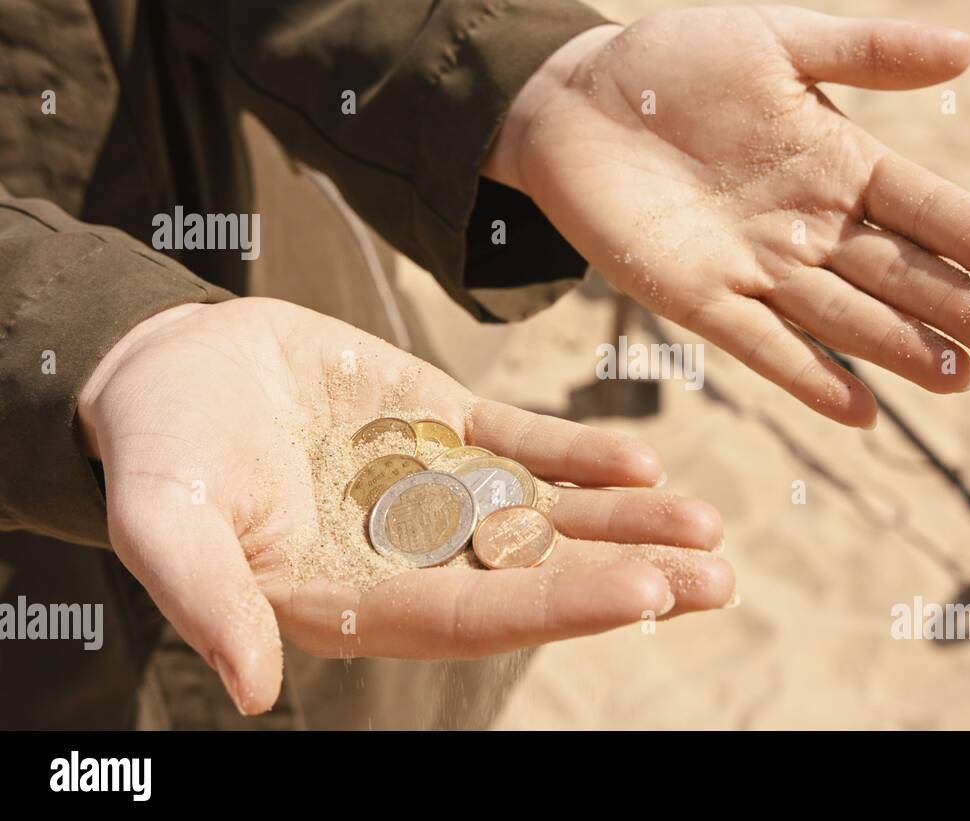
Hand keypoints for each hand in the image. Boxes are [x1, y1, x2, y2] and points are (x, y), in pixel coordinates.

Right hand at [78, 298, 731, 714]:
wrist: (170, 364)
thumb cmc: (155, 449)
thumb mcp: (164, 519)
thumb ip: (207, 597)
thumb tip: (248, 688)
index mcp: (356, 598)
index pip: (472, 614)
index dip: (557, 608)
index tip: (645, 595)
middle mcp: (411, 554)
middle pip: (534, 575)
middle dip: (626, 576)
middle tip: (716, 578)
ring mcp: (435, 490)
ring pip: (547, 515)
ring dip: (626, 520)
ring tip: (707, 526)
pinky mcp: (443, 428)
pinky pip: (524, 445)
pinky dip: (580, 454)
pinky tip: (640, 458)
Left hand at [487, 7, 969, 426]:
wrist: (578, 100)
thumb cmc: (677, 61)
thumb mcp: (775, 40)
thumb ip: (865, 52)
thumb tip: (968, 50)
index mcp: (836, 161)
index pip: (920, 205)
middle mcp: (808, 224)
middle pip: (892, 271)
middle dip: (949, 304)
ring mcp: (756, 267)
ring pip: (840, 315)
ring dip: (896, 347)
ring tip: (955, 378)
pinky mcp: (700, 299)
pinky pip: (762, 345)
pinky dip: (808, 379)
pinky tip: (860, 412)